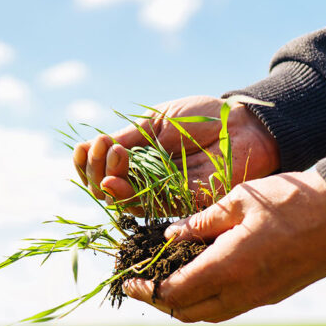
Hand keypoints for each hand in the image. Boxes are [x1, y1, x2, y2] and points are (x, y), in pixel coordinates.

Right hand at [72, 95, 279, 204]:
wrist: (241, 125)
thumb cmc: (201, 119)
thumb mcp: (155, 122)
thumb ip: (126, 138)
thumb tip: (90, 149)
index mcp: (138, 161)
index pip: (103, 170)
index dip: (88, 163)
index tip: (84, 146)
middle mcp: (146, 181)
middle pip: (105, 189)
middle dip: (94, 170)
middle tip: (102, 147)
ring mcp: (160, 195)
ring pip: (120, 200)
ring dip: (106, 179)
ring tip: (114, 154)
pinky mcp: (177, 207)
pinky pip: (143, 207)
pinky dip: (124, 194)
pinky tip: (116, 178)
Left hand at [123, 170, 325, 321]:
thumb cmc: (293, 199)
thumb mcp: (239, 200)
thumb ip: (201, 221)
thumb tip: (170, 236)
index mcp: (228, 268)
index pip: (174, 292)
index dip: (147, 290)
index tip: (129, 281)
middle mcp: (242, 292)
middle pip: (187, 311)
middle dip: (159, 301)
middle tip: (142, 284)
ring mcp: (259, 298)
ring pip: (208, 314)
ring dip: (182, 304)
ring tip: (165, 284)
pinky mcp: (272, 295)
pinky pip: (228, 308)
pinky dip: (205, 301)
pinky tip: (199, 279)